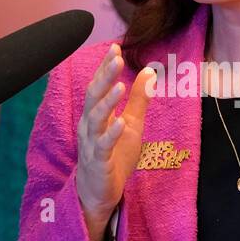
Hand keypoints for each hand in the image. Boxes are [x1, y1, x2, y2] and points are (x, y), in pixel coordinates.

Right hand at [75, 43, 154, 240]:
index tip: (115, 48)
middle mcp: (89, 126)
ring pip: (95, 119)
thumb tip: (150, 72)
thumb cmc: (114, 156)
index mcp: (96, 115)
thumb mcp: (132, 124)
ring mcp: (91, 144)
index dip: (105, 67)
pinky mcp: (98, 162)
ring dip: (107, 102)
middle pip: (93, 96)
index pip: (98, 86)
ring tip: (120, 86)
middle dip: (104, 76)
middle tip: (115, 58)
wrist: (99, 193)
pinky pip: (103, 146)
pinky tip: (121, 122)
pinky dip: (111, 133)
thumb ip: (139, 99)